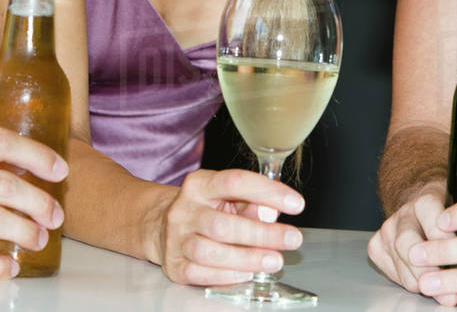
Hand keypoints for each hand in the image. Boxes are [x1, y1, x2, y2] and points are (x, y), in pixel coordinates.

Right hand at [155, 168, 304, 285]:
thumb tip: (272, 212)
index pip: (234, 182)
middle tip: (292, 239)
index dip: (267, 191)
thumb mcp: (226, 197)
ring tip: (274, 260)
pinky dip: (228, 275)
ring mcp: (176, 238)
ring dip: (247, 258)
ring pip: (210, 252)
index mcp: (199, 184)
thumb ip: (251, 202)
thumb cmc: (205, 210)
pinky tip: (248, 272)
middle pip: (222, 224)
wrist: (160, 226)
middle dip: (262, 234)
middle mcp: (184, 209)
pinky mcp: (174, 265)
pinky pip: (201, 273)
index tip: (295, 204)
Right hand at [368, 185, 455, 299]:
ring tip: (446, 296)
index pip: (432, 219)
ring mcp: (388, 230)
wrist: (420, 209)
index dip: (445, 240)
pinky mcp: (376, 246)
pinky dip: (411, 283)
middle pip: (408, 244)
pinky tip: (426, 286)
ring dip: (423, 282)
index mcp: (427, 199)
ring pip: (401, 262)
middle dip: (429, 270)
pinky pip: (393, 272)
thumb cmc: (448, 213)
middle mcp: (404, 213)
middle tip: (450, 291)